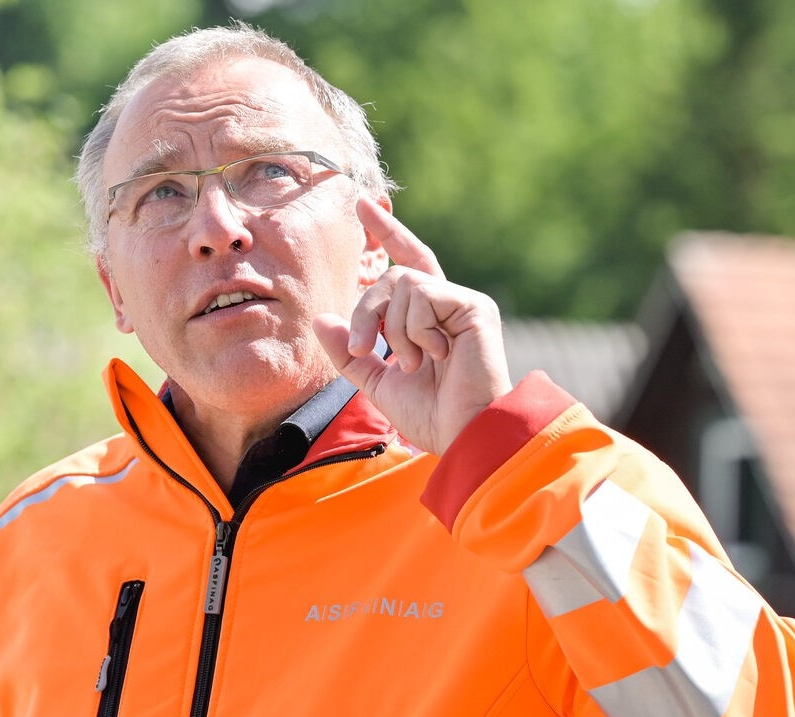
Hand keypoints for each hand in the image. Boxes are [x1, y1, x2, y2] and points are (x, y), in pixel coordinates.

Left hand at [314, 198, 512, 454]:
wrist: (463, 434)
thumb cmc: (430, 414)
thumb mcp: (376, 382)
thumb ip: (349, 352)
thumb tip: (321, 319)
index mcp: (429, 318)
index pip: (405, 263)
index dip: (386, 232)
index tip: (362, 204)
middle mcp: (448, 303)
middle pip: (392, 278)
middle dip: (365, 311)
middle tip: (360, 348)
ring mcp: (463, 302)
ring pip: (403, 284)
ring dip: (393, 329)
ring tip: (414, 363)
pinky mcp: (474, 306)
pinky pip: (423, 295)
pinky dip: (416, 329)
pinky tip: (436, 355)